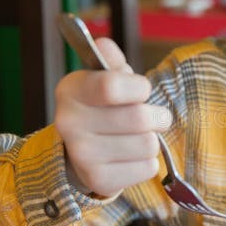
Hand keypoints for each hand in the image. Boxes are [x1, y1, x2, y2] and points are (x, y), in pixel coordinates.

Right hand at [54, 38, 171, 196]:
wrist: (79, 152)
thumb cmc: (101, 108)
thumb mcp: (102, 79)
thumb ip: (110, 61)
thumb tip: (104, 44)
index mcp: (70, 90)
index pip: (112, 86)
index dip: (139, 88)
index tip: (142, 90)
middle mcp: (69, 123)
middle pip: (139, 118)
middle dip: (156, 115)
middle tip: (151, 117)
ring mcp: (82, 155)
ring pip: (148, 144)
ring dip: (152, 139)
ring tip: (138, 137)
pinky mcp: (98, 180)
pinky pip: (148, 167)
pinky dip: (147, 161)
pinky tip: (130, 157)